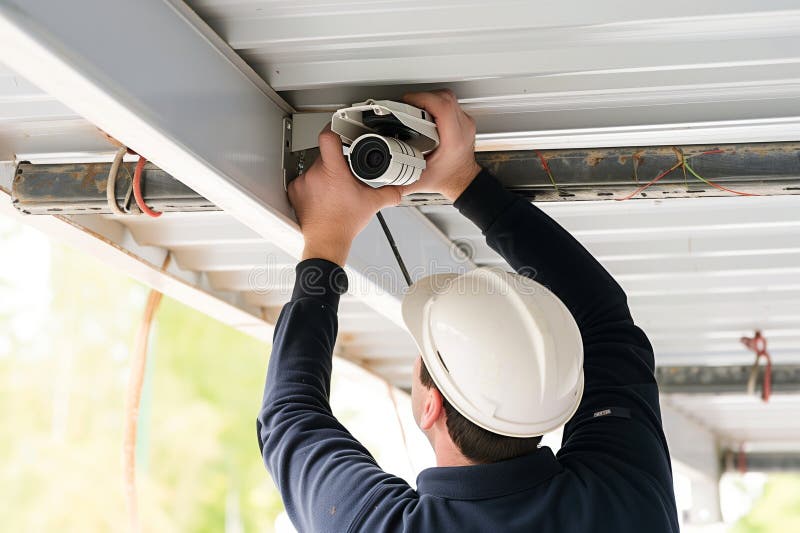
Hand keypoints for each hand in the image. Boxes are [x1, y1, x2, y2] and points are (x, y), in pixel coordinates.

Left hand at [288, 125, 400, 265]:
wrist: (326, 242)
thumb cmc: (344, 225)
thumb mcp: (372, 204)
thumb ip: (389, 193)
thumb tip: (398, 189)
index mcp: (334, 171)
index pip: (328, 136)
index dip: (334, 128)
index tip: (338, 128)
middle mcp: (315, 174)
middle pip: (324, 154)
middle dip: (335, 162)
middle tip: (345, 173)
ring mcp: (303, 183)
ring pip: (314, 168)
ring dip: (324, 174)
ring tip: (334, 189)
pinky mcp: (295, 192)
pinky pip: (303, 180)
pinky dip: (312, 186)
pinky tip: (322, 195)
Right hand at [400, 90, 481, 200]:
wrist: (462, 182)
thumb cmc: (447, 180)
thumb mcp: (419, 180)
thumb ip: (398, 179)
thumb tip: (380, 179)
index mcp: (454, 141)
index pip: (442, 107)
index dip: (421, 99)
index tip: (406, 104)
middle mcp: (462, 128)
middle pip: (444, 97)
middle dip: (421, 97)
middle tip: (406, 106)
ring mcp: (464, 122)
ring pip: (447, 96)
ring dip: (428, 97)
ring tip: (414, 107)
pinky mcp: (462, 120)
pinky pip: (450, 102)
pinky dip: (435, 102)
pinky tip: (424, 110)